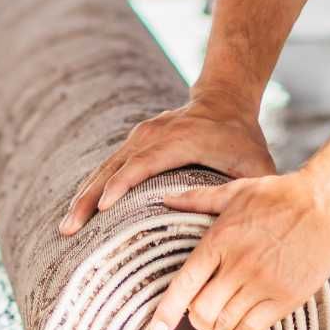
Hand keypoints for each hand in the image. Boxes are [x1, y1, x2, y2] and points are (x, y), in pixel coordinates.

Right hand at [60, 101, 273, 236]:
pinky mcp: (133, 144)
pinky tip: (78, 213)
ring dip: (83, 197)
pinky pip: (107, 168)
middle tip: (70, 229)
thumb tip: (263, 227)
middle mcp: (152, 136)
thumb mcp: (255, 163)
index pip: (145, 162)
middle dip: (90, 198)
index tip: (103, 207)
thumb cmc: (241, 138)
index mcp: (179, 139)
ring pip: (104, 169)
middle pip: (114, 167)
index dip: (123, 184)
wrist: (224, 100)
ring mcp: (139, 138)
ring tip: (66, 228)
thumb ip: (257, 190)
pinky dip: (91, 189)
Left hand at [150, 171, 329, 329]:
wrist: (325, 203)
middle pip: (201, 313)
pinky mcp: (285, 298)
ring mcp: (262, 284)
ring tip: (223, 325)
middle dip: (197, 320)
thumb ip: (197, 199)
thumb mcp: (235, 191)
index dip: (165, 312)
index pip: (183, 284)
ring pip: (226, 325)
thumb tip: (165, 199)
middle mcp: (237, 265)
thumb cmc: (279, 194)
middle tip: (203, 315)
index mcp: (219, 240)